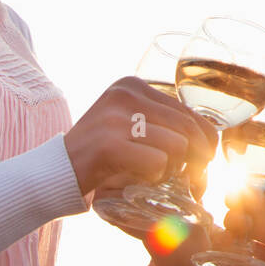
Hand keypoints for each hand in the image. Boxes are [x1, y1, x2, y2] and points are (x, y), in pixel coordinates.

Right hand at [64, 76, 217, 195]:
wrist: (54, 171)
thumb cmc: (100, 151)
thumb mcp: (128, 122)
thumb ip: (161, 120)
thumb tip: (210, 135)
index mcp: (132, 85)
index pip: (188, 110)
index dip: (206, 137)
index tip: (207, 158)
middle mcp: (125, 94)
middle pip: (187, 128)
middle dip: (200, 156)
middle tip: (197, 178)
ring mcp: (116, 117)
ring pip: (177, 145)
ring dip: (175, 169)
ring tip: (159, 177)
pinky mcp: (109, 144)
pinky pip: (158, 162)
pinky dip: (156, 177)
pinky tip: (142, 181)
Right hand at [221, 186, 264, 265]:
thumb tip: (244, 193)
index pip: (261, 201)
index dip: (243, 198)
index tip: (230, 195)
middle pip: (246, 226)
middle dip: (233, 221)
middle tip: (232, 221)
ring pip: (240, 251)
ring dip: (228, 245)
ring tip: (223, 239)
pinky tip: (227, 261)